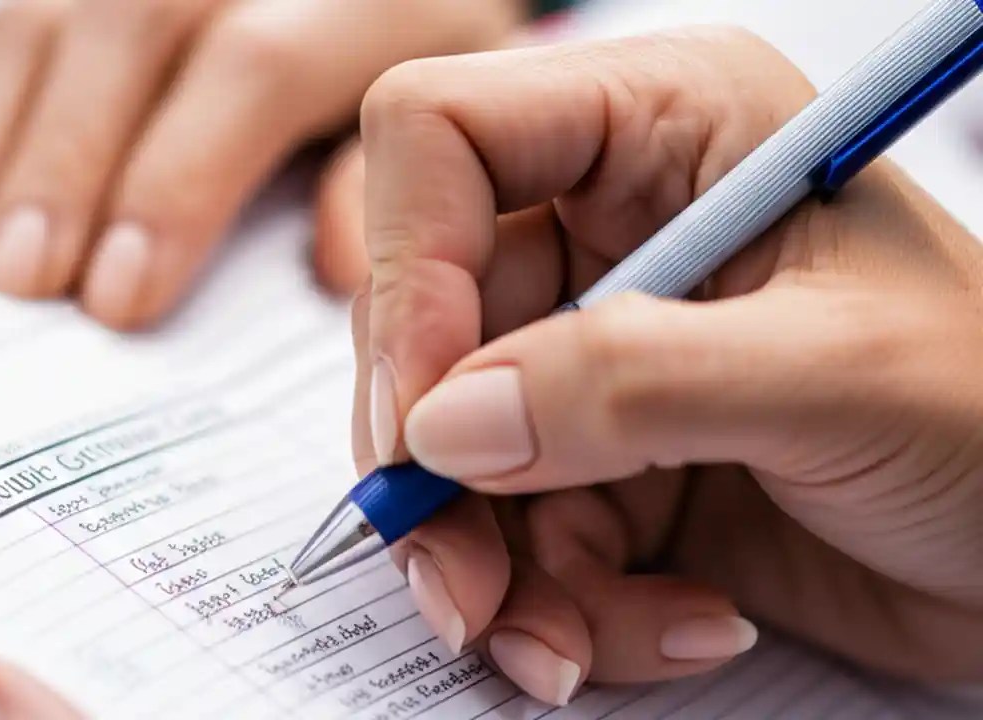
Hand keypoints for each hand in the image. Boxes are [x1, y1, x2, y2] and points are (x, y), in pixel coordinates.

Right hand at [0, 0, 519, 325]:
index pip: (247, 70)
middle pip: (118, 37)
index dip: (174, 186)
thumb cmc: (414, 63)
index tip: (118, 301)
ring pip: (33, 28)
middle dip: (54, 174)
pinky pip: (0, 33)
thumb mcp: (444, 114)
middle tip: (13, 291)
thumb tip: (332, 268)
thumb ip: (384, 181)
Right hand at [352, 28, 982, 705]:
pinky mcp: (606, 459)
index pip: (444, 138)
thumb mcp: (834, 378)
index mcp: (663, 131)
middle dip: (440, 473)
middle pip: (426, 324)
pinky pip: (519, 532)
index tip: (428, 415)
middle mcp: (612, 231)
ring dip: (498, 567)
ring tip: (561, 643)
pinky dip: (567, 605)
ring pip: (458, 453)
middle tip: (463, 581)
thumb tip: (445, 423)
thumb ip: (628, 384)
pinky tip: (673, 623)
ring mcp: (601, 354)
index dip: (411, 271)